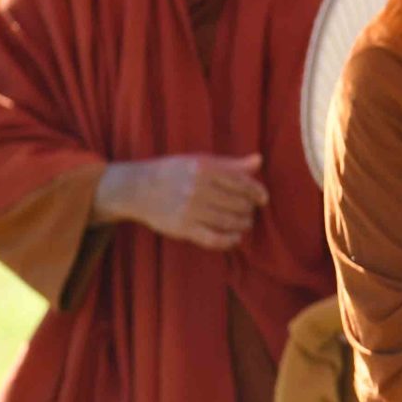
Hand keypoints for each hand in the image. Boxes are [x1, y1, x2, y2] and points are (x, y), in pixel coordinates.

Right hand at [94, 154, 267, 250]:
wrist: (138, 188)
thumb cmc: (174, 172)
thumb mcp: (200, 161)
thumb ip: (231, 164)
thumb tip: (259, 160)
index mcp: (205, 169)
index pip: (241, 183)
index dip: (257, 192)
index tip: (263, 199)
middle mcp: (198, 188)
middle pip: (238, 203)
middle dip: (249, 209)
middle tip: (250, 211)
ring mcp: (190, 210)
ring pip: (229, 221)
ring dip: (243, 224)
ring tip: (245, 223)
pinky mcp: (183, 228)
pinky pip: (213, 239)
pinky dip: (229, 240)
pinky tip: (235, 238)